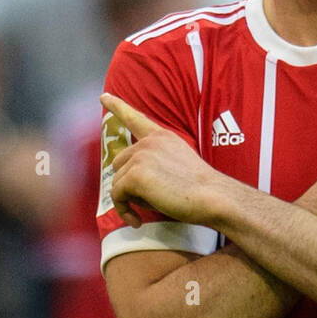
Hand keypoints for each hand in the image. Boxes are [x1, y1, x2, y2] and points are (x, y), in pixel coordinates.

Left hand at [100, 93, 224, 228]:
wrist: (213, 197)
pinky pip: (117, 196)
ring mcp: (141, 156)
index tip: (103, 97)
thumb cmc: (200, 190)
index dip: (117, 107)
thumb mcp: (177, 165)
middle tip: (148, 200)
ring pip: (117, 182)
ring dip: (128, 200)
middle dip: (128, 184)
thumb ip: (154, 163)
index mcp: (162, 137)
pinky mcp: (135, 175)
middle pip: (119, 164)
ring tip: (148, 210)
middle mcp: (149, 142)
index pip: (135, 118)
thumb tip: (127, 179)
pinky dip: (124, 211)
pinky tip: (138, 220)